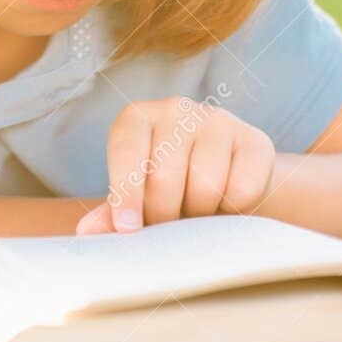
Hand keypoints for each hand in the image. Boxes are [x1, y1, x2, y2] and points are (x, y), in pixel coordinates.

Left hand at [75, 96, 278, 234]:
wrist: (229, 180)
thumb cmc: (170, 188)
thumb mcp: (137, 196)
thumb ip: (113, 212)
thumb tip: (86, 231)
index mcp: (136, 118)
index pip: (126, 153)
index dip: (125, 194)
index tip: (129, 229)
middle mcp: (175, 109)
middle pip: (165, 178)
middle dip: (164, 215)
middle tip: (168, 225)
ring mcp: (217, 120)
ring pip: (205, 186)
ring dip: (199, 214)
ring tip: (196, 213)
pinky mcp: (255, 140)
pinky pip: (241, 190)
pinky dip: (232, 210)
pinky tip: (226, 205)